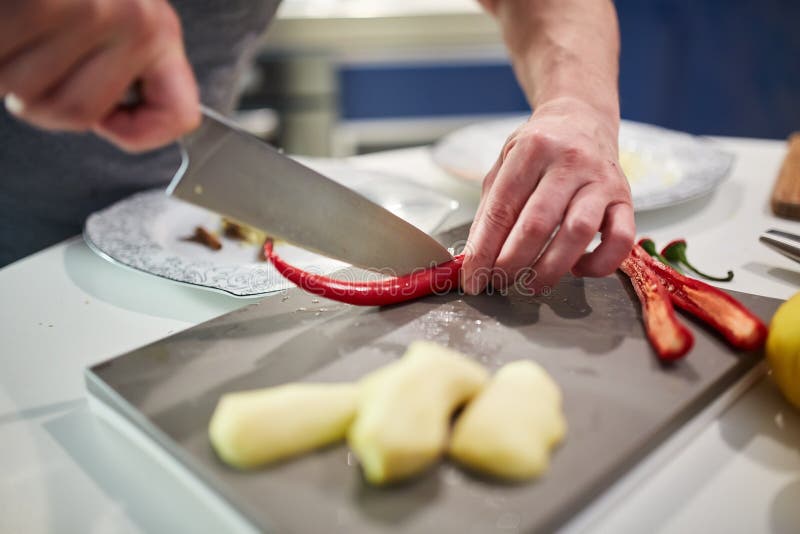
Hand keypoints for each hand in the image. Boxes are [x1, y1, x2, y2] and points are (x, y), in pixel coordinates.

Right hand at [0, 0, 198, 151]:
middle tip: (32, 54)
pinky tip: (5, 21)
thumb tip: (126, 127)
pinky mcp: (42, 3)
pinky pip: (0, 60)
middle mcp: (135, 21)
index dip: (140, 133)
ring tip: (15, 26)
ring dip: (4, 69)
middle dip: (39, 98)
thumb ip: (124, 69)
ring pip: (27, 93)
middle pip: (76, 115)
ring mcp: (89, 11)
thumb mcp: (115, 19)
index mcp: (158, 31)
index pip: (178, 115)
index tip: (110, 123)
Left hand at [461, 97, 634, 294]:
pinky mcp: (626, 199)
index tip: (472, 277)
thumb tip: (474, 260)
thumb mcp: (505, 165)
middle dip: (511, 262)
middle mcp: (570, 162)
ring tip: (530, 284)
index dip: (484, 250)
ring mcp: (601, 181)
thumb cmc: (540, 149)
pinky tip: (577, 268)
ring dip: (550, 268)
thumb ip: (490, 211)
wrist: (584, 119)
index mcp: (532, 149)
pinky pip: (622, 240)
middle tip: (497, 281)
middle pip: (537, 224)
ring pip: (578, 233)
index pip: (502, 208)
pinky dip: (599, 264)